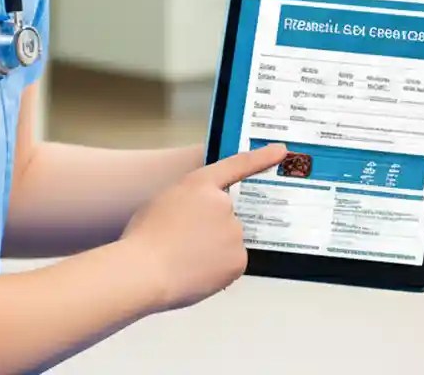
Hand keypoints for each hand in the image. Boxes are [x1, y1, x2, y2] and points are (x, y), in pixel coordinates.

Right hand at [121, 143, 286, 310]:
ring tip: (184, 259)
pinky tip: (195, 272)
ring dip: (213, 251)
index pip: (237, 165)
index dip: (261, 158)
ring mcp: (234, 231)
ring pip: (228, 242)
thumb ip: (189, 203)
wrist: (143, 272)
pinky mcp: (239, 259)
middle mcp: (223, 204)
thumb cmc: (143, 239)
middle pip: (226, 217)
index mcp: (200, 184)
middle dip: (211, 229)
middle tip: (183, 243)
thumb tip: (200, 220)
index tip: (281, 151)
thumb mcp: (163, 202)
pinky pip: (231, 263)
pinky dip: (218, 270)